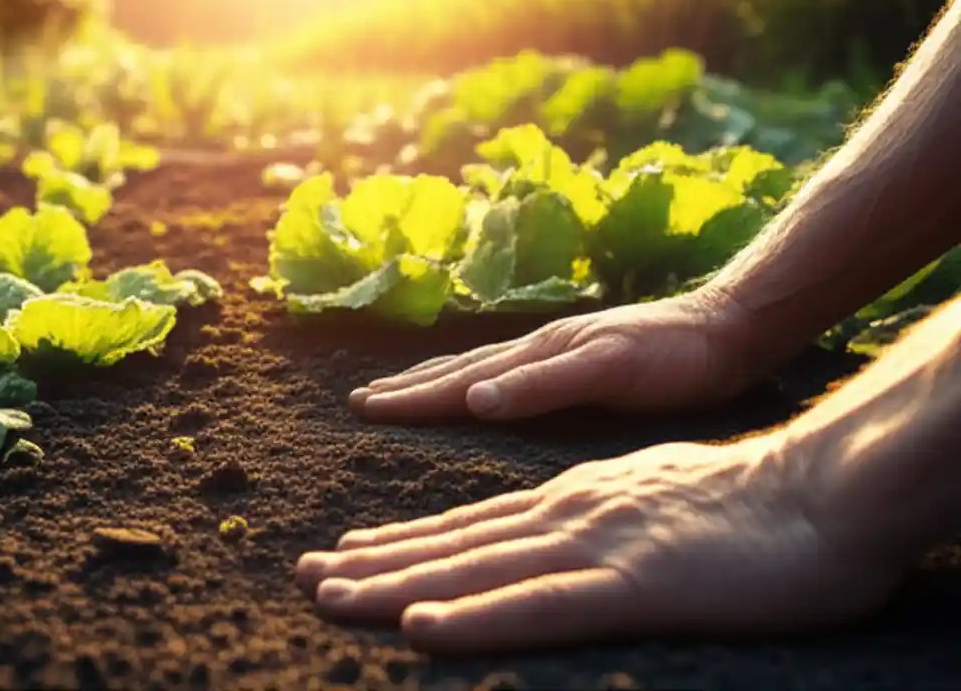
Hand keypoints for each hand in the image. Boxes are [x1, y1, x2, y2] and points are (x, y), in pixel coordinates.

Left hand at [295, 438, 903, 652]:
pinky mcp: (632, 585)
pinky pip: (539, 605)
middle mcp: (564, 514)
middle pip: (452, 543)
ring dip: (395, 586)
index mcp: (570, 498)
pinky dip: (475, 616)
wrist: (818, 495)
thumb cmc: (743, 506)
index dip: (402, 540)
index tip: (345, 551)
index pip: (467, 523)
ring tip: (329, 596)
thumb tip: (556, 537)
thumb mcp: (645, 499)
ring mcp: (593, 546)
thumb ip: (593, 518)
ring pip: (474, 569)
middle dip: (373, 561)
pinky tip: (422, 627)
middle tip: (306, 575)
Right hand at [350, 290, 765, 422]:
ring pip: (480, 365)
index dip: (411, 398)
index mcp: (540, 353)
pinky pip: (507, 369)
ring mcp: (558, 349)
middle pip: (458, 368)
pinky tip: (479, 382)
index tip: (362, 409)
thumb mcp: (611, 370)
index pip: (460, 381)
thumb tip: (471, 397)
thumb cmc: (678, 357)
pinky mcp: (580, 357)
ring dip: (434, 378)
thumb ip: (543, 383)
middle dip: (408, 386)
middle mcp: (540, 347)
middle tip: (361, 399)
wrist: (734, 328)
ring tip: (401, 386)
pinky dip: (474, 376)